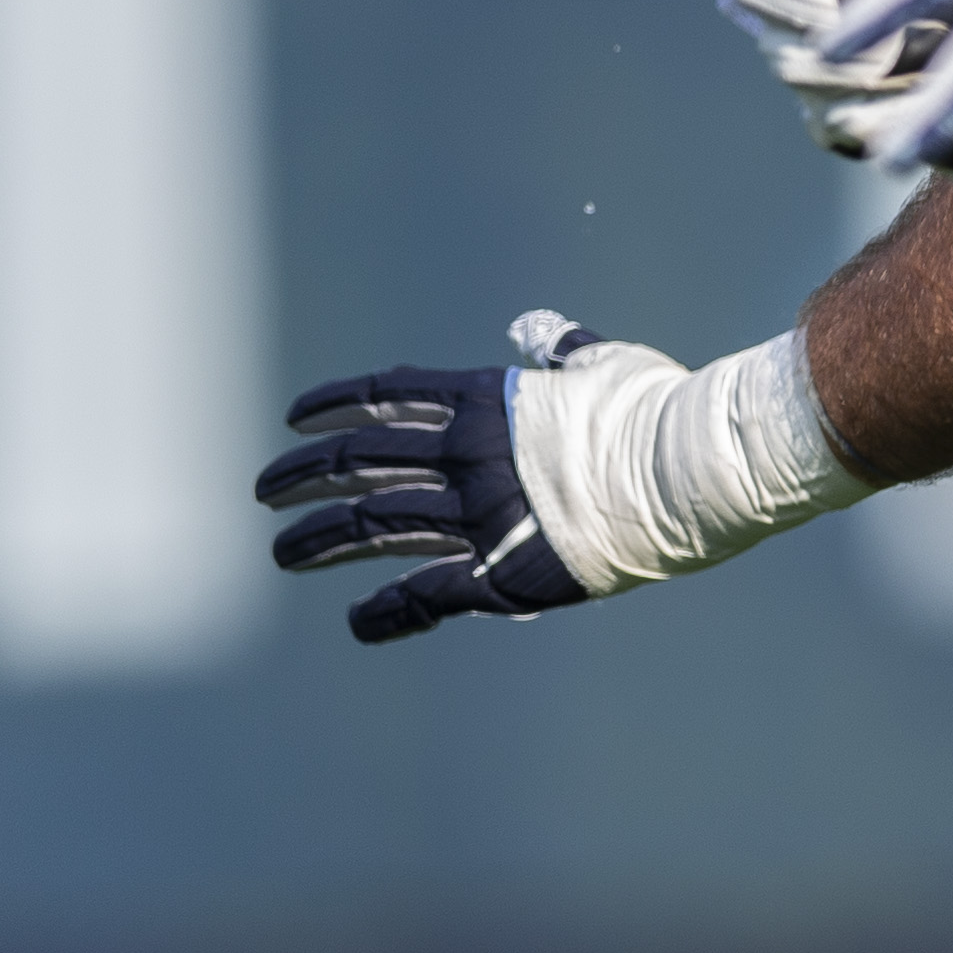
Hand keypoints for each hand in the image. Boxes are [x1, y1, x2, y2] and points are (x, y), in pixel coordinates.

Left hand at [263, 313, 872, 642]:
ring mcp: (477, 515)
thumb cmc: (659, 412)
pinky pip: (423, 595)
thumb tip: (545, 330)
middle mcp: (466, 454)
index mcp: (486, 400)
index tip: (293, 419)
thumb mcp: (607, 365)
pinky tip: (357, 622)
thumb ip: (566, 351)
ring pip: (371, 526)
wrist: (687, 471)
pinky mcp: (499, 574)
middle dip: (303, 476)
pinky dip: (385, 612)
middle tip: (265, 492)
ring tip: (282, 554)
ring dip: (318, 540)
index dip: (332, 406)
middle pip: (358, 461)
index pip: (386, 397)